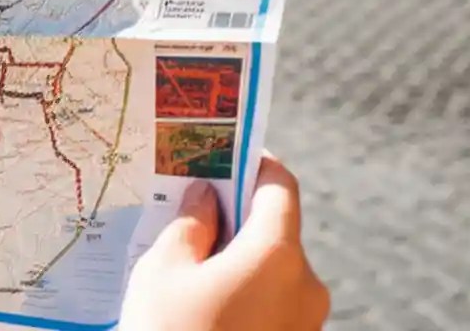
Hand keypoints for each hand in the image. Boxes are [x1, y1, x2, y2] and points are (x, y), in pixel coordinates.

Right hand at [120, 153, 329, 330]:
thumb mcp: (163, 274)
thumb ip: (189, 227)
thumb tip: (204, 200)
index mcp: (278, 254)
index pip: (280, 186)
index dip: (253, 165)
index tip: (226, 156)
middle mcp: (306, 286)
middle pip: (276, 232)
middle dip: (235, 220)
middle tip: (191, 213)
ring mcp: (306, 325)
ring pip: (273, 273)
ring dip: (237, 262)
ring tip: (186, 266)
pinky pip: (271, 308)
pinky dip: (243, 296)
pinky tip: (201, 306)